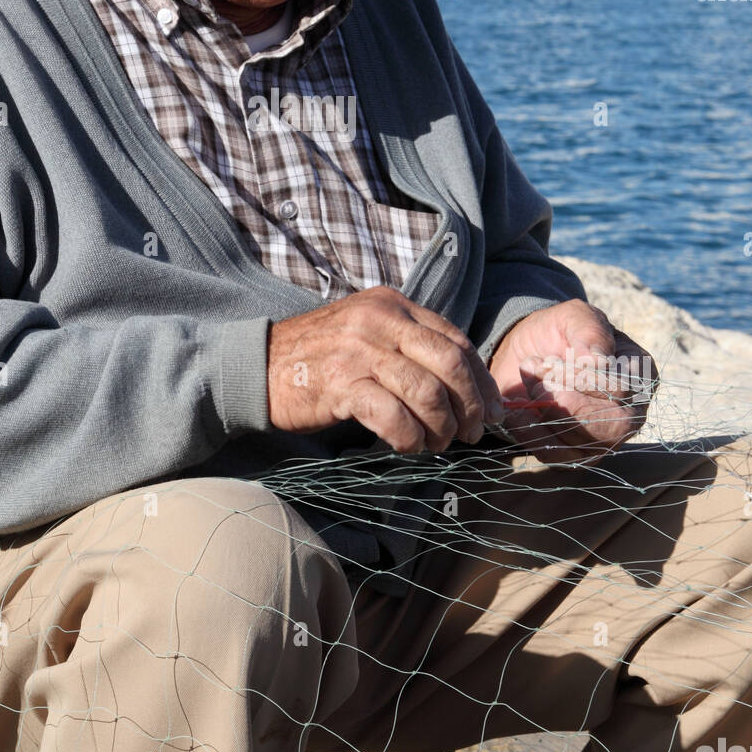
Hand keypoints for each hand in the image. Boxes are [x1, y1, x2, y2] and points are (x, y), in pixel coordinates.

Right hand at [267, 286, 504, 453]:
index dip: (481, 380)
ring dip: (441, 427)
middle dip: (470, 406)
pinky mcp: (341, 383)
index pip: (456, 340)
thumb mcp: (367, 331)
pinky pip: (394, 416)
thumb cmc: (319, 356)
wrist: (259, 364)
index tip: (492, 410)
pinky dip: (410, 437)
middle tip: (471, 433)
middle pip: (450, 364)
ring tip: (436, 444)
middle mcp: (380, 320)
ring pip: (427, 392)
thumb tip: (463, 385)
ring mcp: (360, 350)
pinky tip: (408, 446)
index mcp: (392, 304)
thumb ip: (408, 344)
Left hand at [488, 300, 656, 464]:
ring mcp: (605, 440)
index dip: (580, 378)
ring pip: (582, 443)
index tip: (546, 359)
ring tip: (528, 382)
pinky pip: (557, 456)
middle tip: (534, 374)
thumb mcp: (574, 316)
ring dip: (544, 410)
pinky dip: (530, 430)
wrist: (529, 352)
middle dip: (565, 402)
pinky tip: (518, 405)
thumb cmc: (559, 333)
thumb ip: (590, 330)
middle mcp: (631, 413)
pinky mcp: (576, 456)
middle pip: (612, 426)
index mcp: (641, 376)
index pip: (621, 389)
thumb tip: (599, 362)